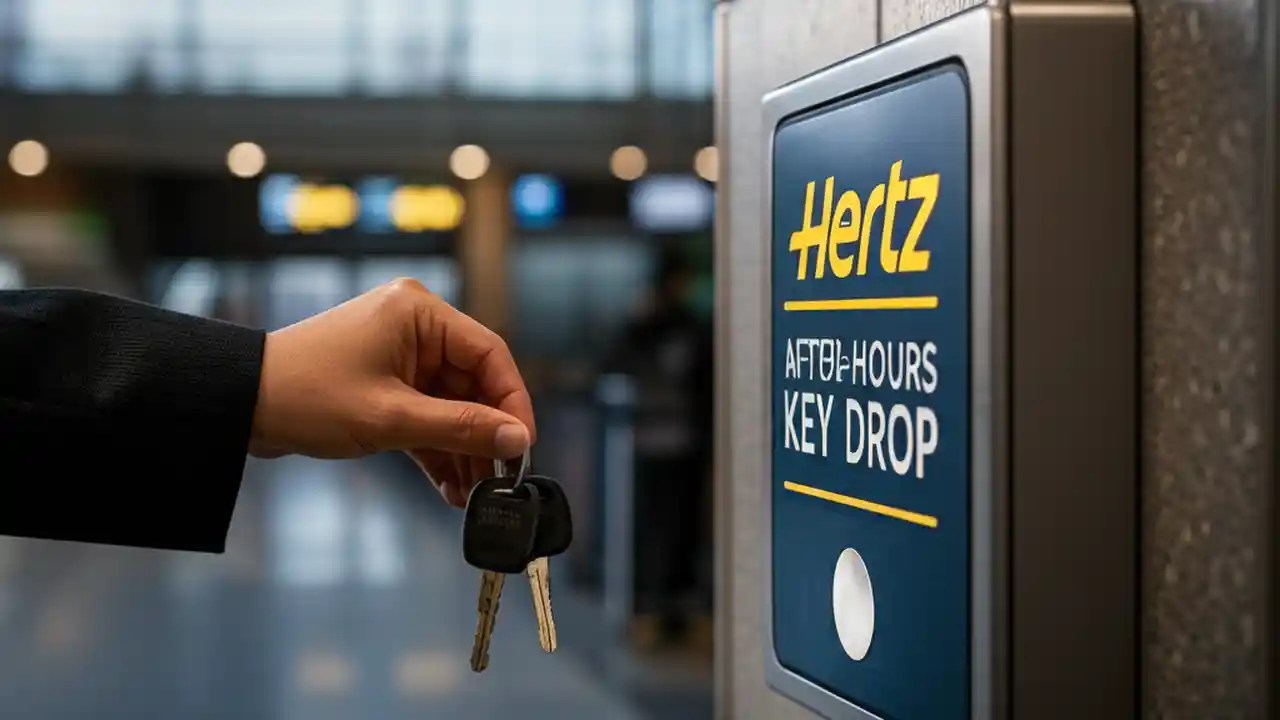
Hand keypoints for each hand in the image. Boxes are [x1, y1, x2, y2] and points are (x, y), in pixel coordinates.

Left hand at [249, 278, 535, 506]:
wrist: (238, 405)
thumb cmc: (305, 395)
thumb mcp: (391, 418)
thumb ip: (461, 428)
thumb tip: (518, 439)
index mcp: (420, 313)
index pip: (490, 354)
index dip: (513, 402)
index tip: (523, 446)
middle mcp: (414, 326)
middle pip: (473, 382)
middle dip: (485, 434)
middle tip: (499, 479)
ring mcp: (399, 355)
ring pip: (451, 404)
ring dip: (462, 448)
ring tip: (474, 495)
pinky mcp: (385, 382)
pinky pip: (425, 414)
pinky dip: (437, 448)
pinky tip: (451, 487)